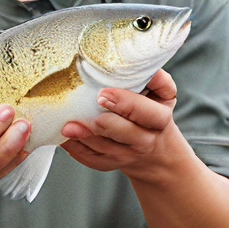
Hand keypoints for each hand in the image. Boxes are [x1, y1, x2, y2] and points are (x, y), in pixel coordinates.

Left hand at [61, 69, 182, 175]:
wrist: (157, 153)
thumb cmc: (153, 113)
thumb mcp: (163, 96)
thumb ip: (157, 79)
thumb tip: (140, 64)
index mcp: (159, 120)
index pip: (149, 114)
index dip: (127, 103)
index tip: (104, 94)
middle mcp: (145, 140)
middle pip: (125, 133)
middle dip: (104, 122)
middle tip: (83, 110)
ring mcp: (127, 155)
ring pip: (105, 149)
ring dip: (84, 137)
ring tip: (67, 126)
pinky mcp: (110, 163)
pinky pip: (92, 159)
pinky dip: (76, 149)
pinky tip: (65, 137)